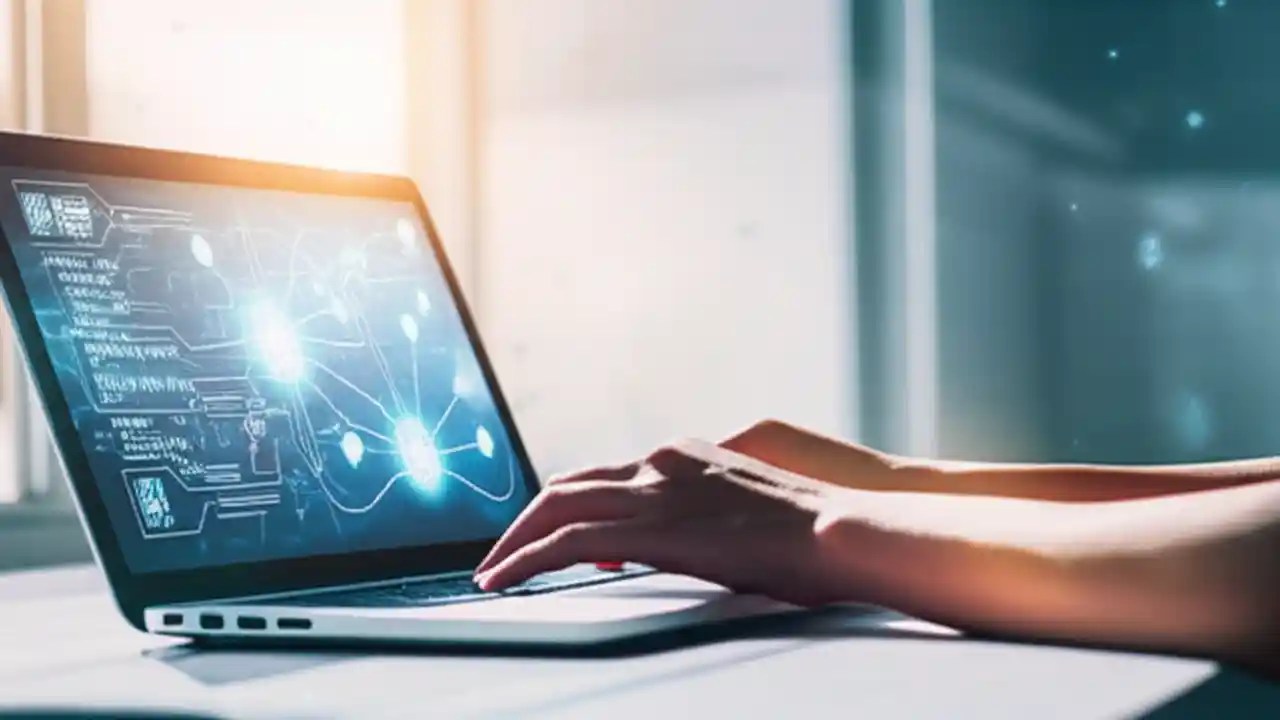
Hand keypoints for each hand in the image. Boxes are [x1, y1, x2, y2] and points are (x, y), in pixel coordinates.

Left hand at [474, 437, 856, 605]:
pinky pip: (565, 543)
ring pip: (555, 506)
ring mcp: (653, 492)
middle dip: (529, 519)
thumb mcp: (752, 511)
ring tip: (493, 571)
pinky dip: (525, 560)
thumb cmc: (814, 531)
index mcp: (685, 456)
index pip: (607, 477)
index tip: (556, 536)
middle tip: (505, 551)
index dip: (573, 506)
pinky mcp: (649, 528)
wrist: (839, 529)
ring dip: (516, 540)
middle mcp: (660, 463)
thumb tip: (693, 538)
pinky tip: (504, 582)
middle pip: (569, 485)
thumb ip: (709, 514)